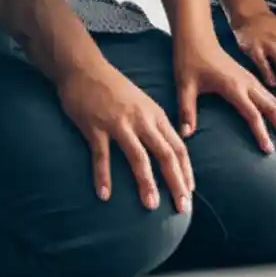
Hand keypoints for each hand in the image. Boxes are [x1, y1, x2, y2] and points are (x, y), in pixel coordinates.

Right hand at [56, 62, 193, 212]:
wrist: (85, 69)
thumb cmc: (115, 90)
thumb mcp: (143, 105)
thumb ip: (155, 127)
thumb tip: (167, 151)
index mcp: (157, 116)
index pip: (179, 148)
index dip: (186, 172)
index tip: (189, 193)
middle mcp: (143, 121)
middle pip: (166, 155)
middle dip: (176, 183)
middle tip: (182, 207)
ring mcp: (119, 124)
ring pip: (138, 157)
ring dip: (146, 183)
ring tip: (151, 206)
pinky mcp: (95, 127)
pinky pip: (101, 155)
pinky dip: (103, 176)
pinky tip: (104, 195)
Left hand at [174, 39, 275, 154]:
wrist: (198, 38)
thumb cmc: (190, 61)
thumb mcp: (184, 86)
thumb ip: (186, 111)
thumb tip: (185, 135)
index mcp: (233, 86)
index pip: (252, 113)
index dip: (262, 133)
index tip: (270, 151)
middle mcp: (249, 84)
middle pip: (275, 110)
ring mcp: (254, 83)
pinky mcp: (254, 82)